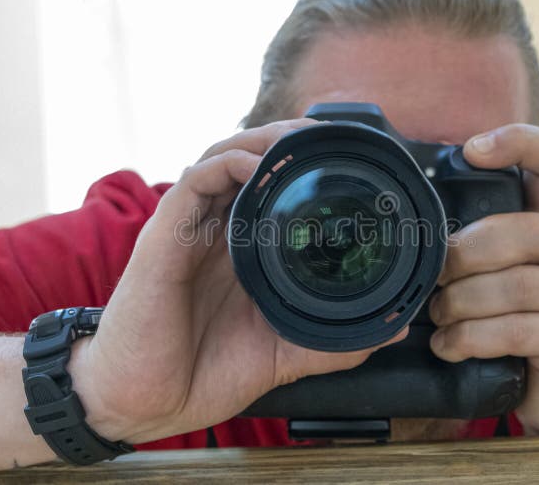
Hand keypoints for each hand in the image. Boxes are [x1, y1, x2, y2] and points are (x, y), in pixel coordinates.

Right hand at [68, 118, 405, 443]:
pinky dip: (230, 163)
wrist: (147, 402)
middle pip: (250, 163)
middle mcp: (216, 231)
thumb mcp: (284, 351)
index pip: (272, 190)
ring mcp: (190, 229)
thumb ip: (334, 341)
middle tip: (331, 137)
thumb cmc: (205, 372)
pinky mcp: (165, 236)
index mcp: (242, 251)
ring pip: (224, 158)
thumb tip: (391, 330)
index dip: (304, 167)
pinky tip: (261, 165)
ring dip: (264, 141)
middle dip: (290, 141)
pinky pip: (196, 181)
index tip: (347, 160)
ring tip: (303, 137)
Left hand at [428, 124, 538, 433]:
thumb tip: (420, 232)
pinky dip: (468, 338)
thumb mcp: (508, 275)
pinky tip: (449, 345)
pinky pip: (511, 330)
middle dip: (464, 255)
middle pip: (521, 230)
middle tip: (435, 279)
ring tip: (439, 317)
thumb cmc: (523, 326)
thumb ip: (483, 247)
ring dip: (460, 303)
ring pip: (513, 285)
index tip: (470, 150)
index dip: (517, 142)